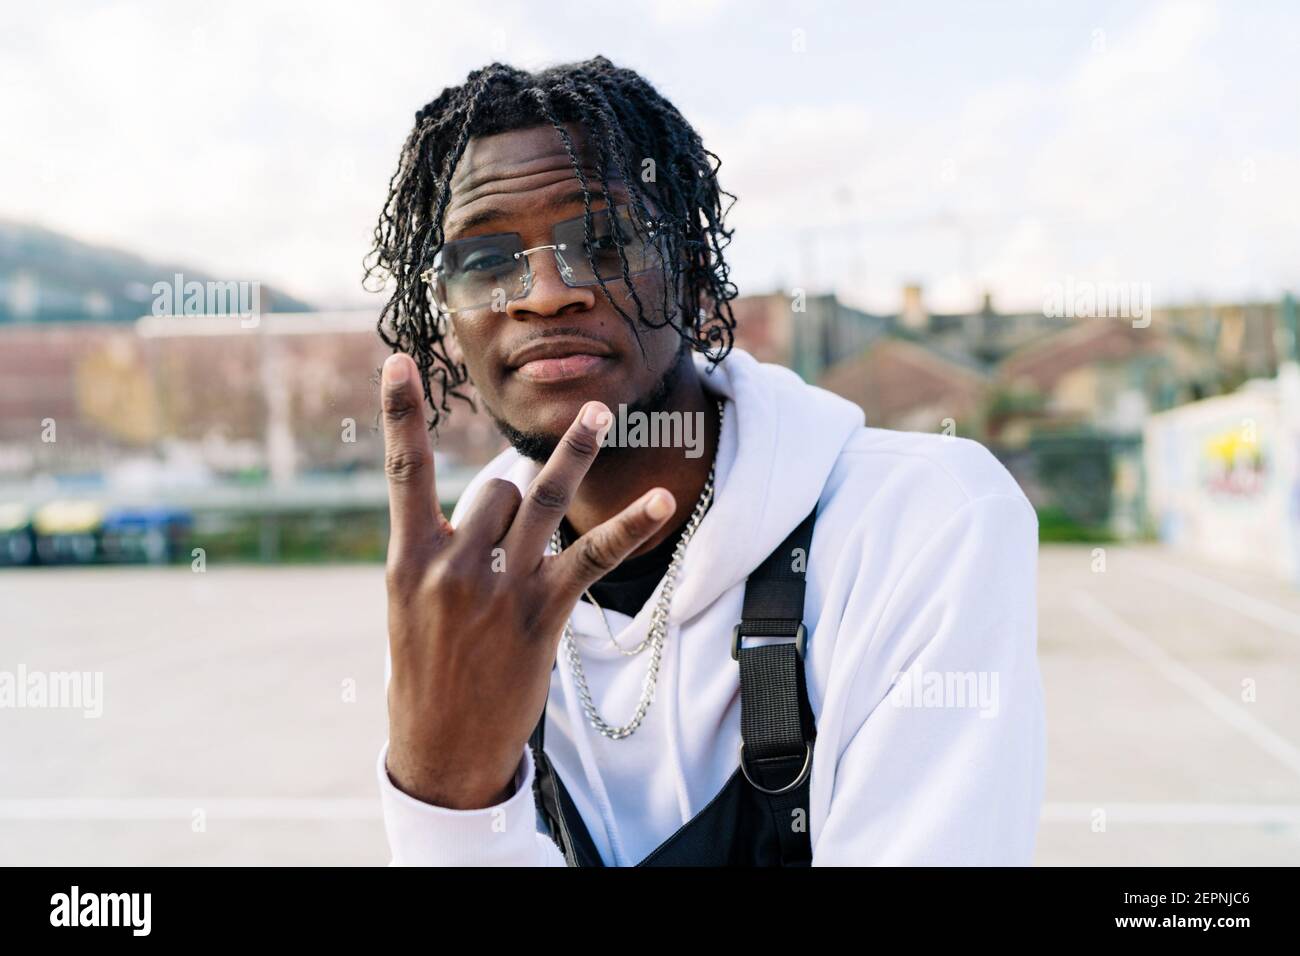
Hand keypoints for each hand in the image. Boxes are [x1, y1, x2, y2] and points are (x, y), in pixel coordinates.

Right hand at [380, 353, 675, 808]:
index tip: (398, 359)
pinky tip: (661, 501)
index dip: (400, 413)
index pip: (403, 473)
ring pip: (541, 499)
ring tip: (601, 412)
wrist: (442, 749)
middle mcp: (451, 566)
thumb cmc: (425, 672)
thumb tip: (489, 501)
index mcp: (408, 560)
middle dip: (513, 501)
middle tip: (511, 548)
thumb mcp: (410, 608)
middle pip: (498, 489)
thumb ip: (439, 550)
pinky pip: (591, 557)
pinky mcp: (541, 613)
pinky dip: (629, 527)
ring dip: (575, 453)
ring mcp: (498, 589)